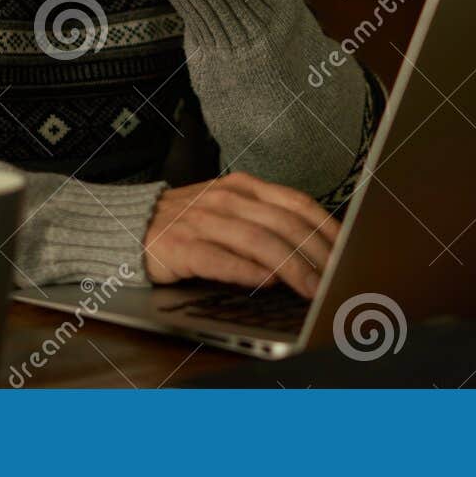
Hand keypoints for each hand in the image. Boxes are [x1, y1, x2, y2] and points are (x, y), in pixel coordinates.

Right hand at [142, 172, 341, 297]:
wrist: (125, 225)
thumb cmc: (184, 224)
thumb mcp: (227, 211)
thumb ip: (263, 222)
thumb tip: (313, 251)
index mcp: (243, 187)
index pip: (296, 203)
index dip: (327, 227)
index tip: (349, 250)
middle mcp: (226, 199)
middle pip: (283, 224)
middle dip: (317, 254)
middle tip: (338, 279)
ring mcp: (203, 221)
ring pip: (259, 241)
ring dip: (291, 267)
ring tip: (313, 289)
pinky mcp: (181, 246)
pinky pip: (221, 258)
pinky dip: (248, 271)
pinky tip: (268, 283)